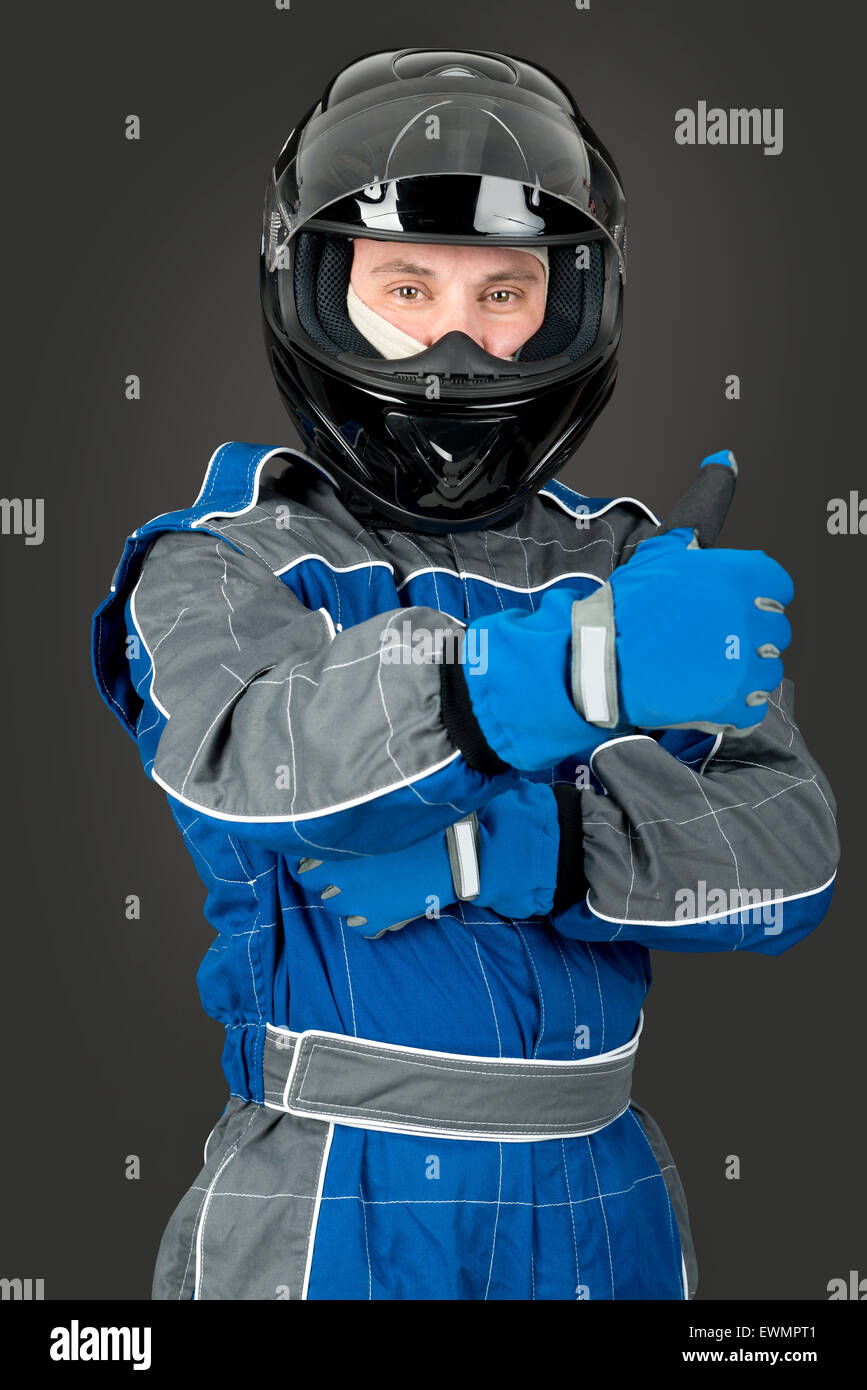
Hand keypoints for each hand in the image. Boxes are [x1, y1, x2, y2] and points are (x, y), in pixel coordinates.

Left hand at [287, 781, 561, 937]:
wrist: (460, 855)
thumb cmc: (425, 822)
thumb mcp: (389, 807)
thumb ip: (361, 807)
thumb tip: (338, 791)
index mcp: (339, 844)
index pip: (301, 856)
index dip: (312, 851)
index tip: (326, 845)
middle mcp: (339, 876)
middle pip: (312, 883)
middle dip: (325, 874)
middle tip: (347, 864)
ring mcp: (358, 902)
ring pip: (334, 906)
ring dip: (345, 896)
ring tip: (365, 884)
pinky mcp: (379, 921)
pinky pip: (359, 927)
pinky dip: (366, 918)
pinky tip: (379, 905)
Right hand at [607, 526, 792, 730]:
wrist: (600, 657)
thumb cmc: (623, 608)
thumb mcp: (655, 559)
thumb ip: (685, 544)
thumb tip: (695, 538)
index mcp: (737, 578)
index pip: (779, 586)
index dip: (761, 597)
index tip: (744, 607)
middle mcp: (748, 619)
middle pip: (776, 630)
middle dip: (753, 636)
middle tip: (721, 642)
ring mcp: (742, 664)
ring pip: (768, 670)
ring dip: (747, 673)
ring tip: (716, 673)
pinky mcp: (730, 702)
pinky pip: (752, 709)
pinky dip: (737, 708)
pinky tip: (716, 700)